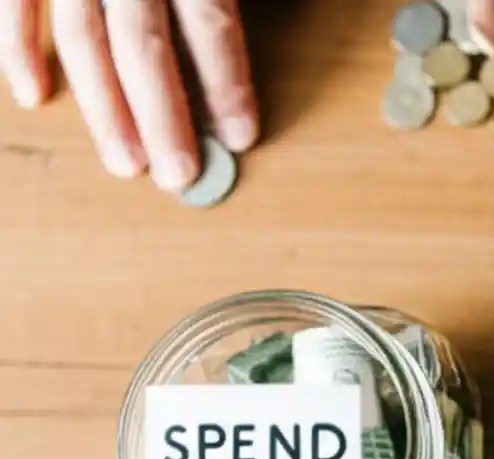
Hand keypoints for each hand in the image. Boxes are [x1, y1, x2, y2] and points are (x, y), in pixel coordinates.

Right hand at [0, 0, 256, 188]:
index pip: (209, 24)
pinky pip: (13, 6)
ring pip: (80, 38)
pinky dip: (19, 50)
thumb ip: (217, 2)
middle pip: (142, 45)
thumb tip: (230, 85)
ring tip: (128, 165)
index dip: (227, 83)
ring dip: (103, 108)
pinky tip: (35, 96)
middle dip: (162, 116)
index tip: (241, 137)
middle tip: (180, 175)